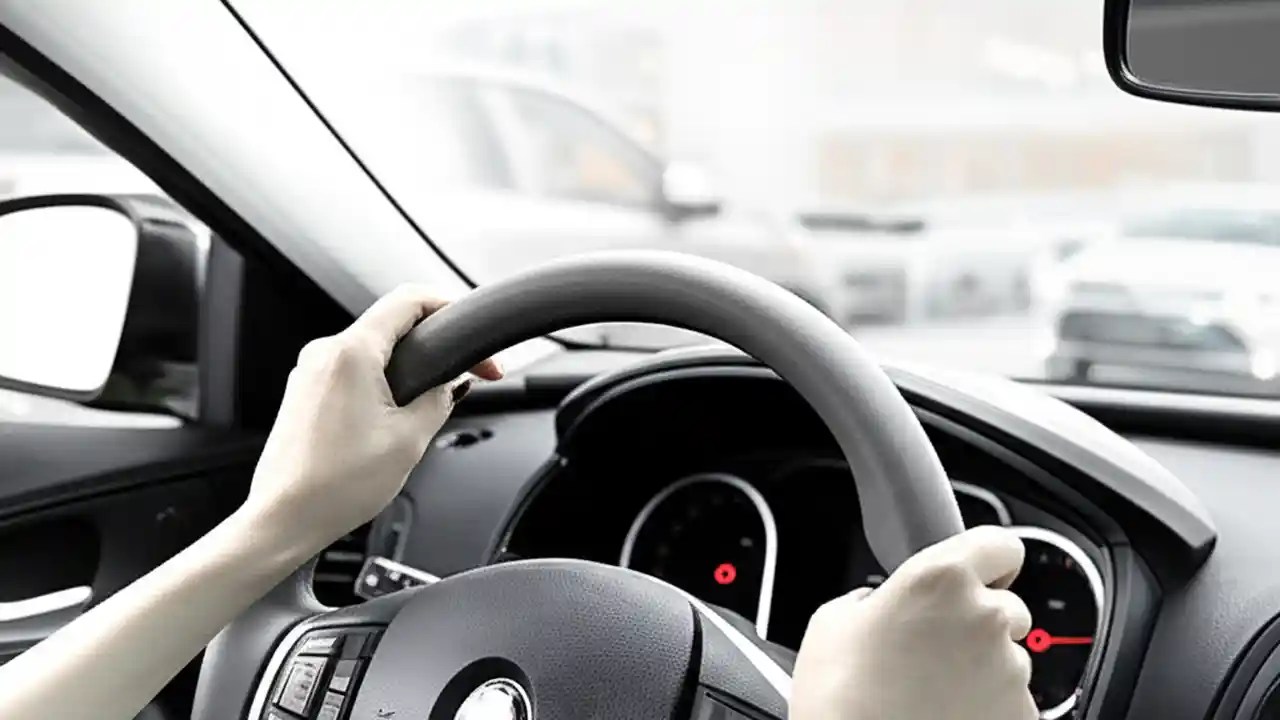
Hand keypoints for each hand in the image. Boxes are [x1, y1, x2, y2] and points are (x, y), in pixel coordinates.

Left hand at [241, 285, 502, 552]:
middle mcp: (324, 354)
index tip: (468, 329)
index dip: (447, 306)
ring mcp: (309, 374)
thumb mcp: (410, 440)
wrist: (285, 519)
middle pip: (391, 327)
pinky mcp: (304, 395)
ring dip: (405, 372)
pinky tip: (390, 422)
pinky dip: (378, 387)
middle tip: (464, 377)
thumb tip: (452, 384)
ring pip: (371, 353)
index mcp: (351, 354)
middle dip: (431, 348)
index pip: (407, 301)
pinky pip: (350, 374)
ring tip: (423, 411)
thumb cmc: (335, 486)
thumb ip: (440, 399)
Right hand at [791, 526, 1035, 719]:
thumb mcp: (834, 619)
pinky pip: (1011, 699)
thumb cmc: (839, 696)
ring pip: (1008, 655)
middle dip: (979, 622)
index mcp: (939, 579)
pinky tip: (946, 711)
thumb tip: (884, 604)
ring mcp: (1008, 669)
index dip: (987, 561)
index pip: (1001, 544)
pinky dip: (987, 704)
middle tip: (936, 646)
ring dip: (981, 666)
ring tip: (933, 688)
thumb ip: (876, 597)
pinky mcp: (1019, 713)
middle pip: (1007, 606)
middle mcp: (984, 616)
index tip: (977, 575)